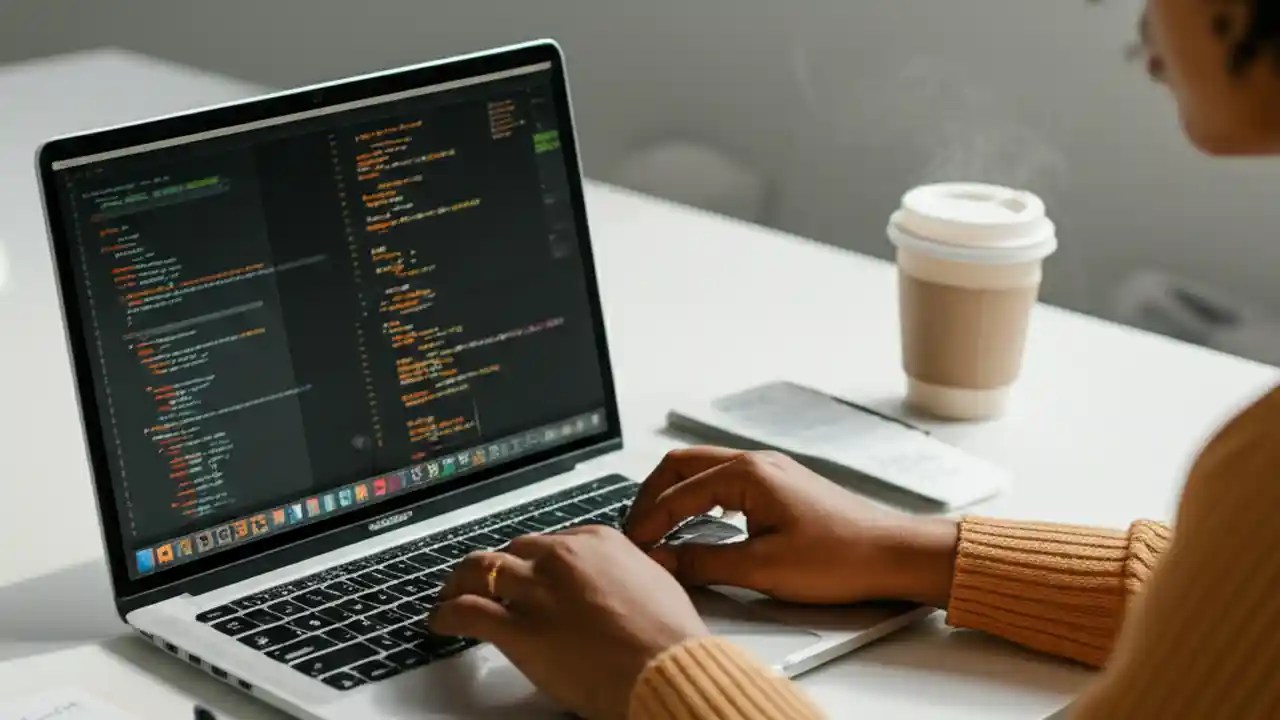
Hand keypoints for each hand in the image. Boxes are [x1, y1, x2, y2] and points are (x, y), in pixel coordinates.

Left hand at [428, 526, 708, 719]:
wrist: (667, 669)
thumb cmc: (669, 637)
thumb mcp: (657, 584)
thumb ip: (627, 574)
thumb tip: (619, 581)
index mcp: (597, 541)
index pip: (550, 540)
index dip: (532, 559)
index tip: (527, 570)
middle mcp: (562, 557)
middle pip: (513, 551)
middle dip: (498, 567)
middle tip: (488, 581)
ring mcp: (536, 590)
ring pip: (480, 569)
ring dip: (460, 581)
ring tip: (451, 592)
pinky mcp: (518, 629)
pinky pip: (467, 611)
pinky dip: (446, 614)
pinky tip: (441, 621)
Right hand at [625, 447, 958, 607]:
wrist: (893, 555)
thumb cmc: (841, 557)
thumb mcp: (762, 568)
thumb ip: (703, 561)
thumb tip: (661, 560)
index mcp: (749, 473)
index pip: (677, 493)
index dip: (649, 524)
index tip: (632, 548)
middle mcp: (757, 463)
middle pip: (682, 465)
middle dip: (651, 497)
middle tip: (634, 531)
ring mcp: (770, 472)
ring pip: (702, 470)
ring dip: (673, 495)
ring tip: (656, 529)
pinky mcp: (780, 487)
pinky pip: (723, 482)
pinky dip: (697, 499)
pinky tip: (695, 525)